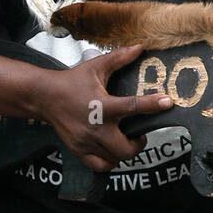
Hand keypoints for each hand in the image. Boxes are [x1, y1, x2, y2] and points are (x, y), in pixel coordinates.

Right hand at [37, 44, 172, 171]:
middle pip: (126, 149)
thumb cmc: (72, 81)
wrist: (44, 96)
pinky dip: (110, 162)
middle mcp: (95, 127)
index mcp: (102, 105)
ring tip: (125, 141)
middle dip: (139, 144)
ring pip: (115, 159)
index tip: (167, 103)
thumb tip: (139, 47)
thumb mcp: (96, 67)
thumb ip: (119, 58)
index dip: (152, 105)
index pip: (132, 106)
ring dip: (125, 152)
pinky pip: (100, 165)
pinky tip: (112, 151)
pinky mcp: (78, 150)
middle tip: (139, 134)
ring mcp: (86, 141)